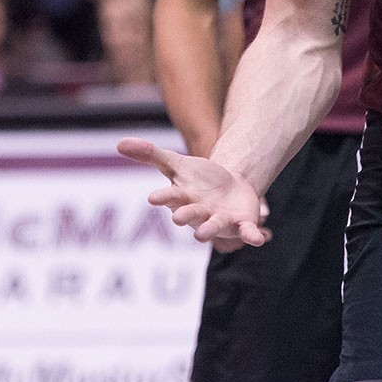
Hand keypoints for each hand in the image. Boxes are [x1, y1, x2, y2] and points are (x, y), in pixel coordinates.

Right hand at [118, 138, 269, 251]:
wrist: (231, 188)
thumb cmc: (200, 179)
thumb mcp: (177, 164)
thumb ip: (151, 155)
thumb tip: (119, 143)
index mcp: (184, 198)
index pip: (171, 198)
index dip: (163, 198)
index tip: (152, 197)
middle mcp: (201, 213)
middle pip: (192, 215)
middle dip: (186, 216)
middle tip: (178, 218)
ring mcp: (221, 220)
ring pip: (215, 227)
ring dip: (210, 229)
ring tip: (202, 234)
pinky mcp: (242, 224)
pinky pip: (249, 233)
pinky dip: (254, 236)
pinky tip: (262, 238)